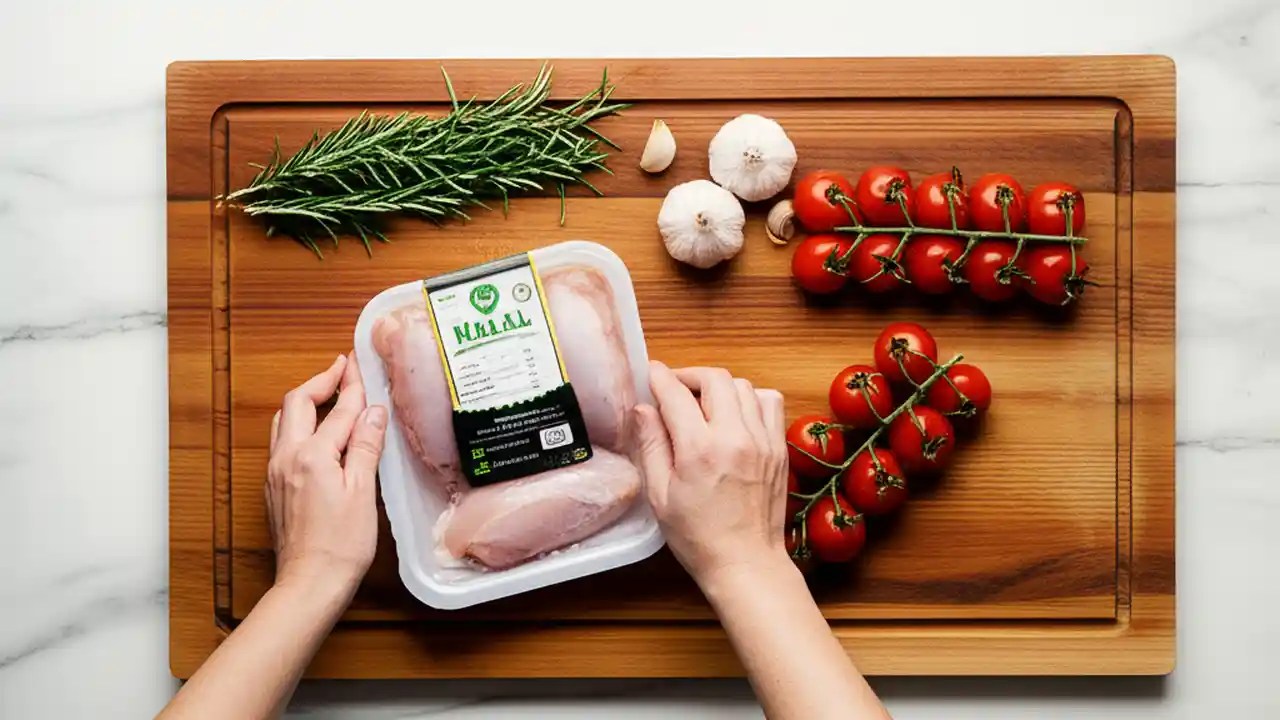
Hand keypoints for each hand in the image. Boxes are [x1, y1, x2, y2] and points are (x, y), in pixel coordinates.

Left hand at [267, 353, 386, 594]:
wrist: (310, 583)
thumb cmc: (341, 544)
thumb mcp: (363, 491)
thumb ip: (365, 446)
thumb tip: (373, 411)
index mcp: (311, 455)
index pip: (337, 410)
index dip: (352, 386)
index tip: (360, 365)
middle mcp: (286, 458)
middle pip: (297, 404)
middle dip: (320, 382)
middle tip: (342, 369)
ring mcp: (275, 473)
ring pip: (284, 421)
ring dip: (305, 402)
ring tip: (328, 394)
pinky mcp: (274, 488)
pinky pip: (283, 442)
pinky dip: (299, 426)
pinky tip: (318, 433)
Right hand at [634, 362, 788, 586]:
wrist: (746, 563)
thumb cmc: (698, 537)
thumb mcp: (660, 495)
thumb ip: (651, 445)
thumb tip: (643, 408)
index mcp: (700, 450)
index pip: (676, 393)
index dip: (659, 378)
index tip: (651, 374)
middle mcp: (735, 437)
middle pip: (714, 378)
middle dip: (690, 376)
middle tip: (675, 389)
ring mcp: (763, 440)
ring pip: (744, 385)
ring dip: (720, 387)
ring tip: (705, 404)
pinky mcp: (779, 448)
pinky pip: (770, 402)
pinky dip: (751, 398)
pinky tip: (736, 415)